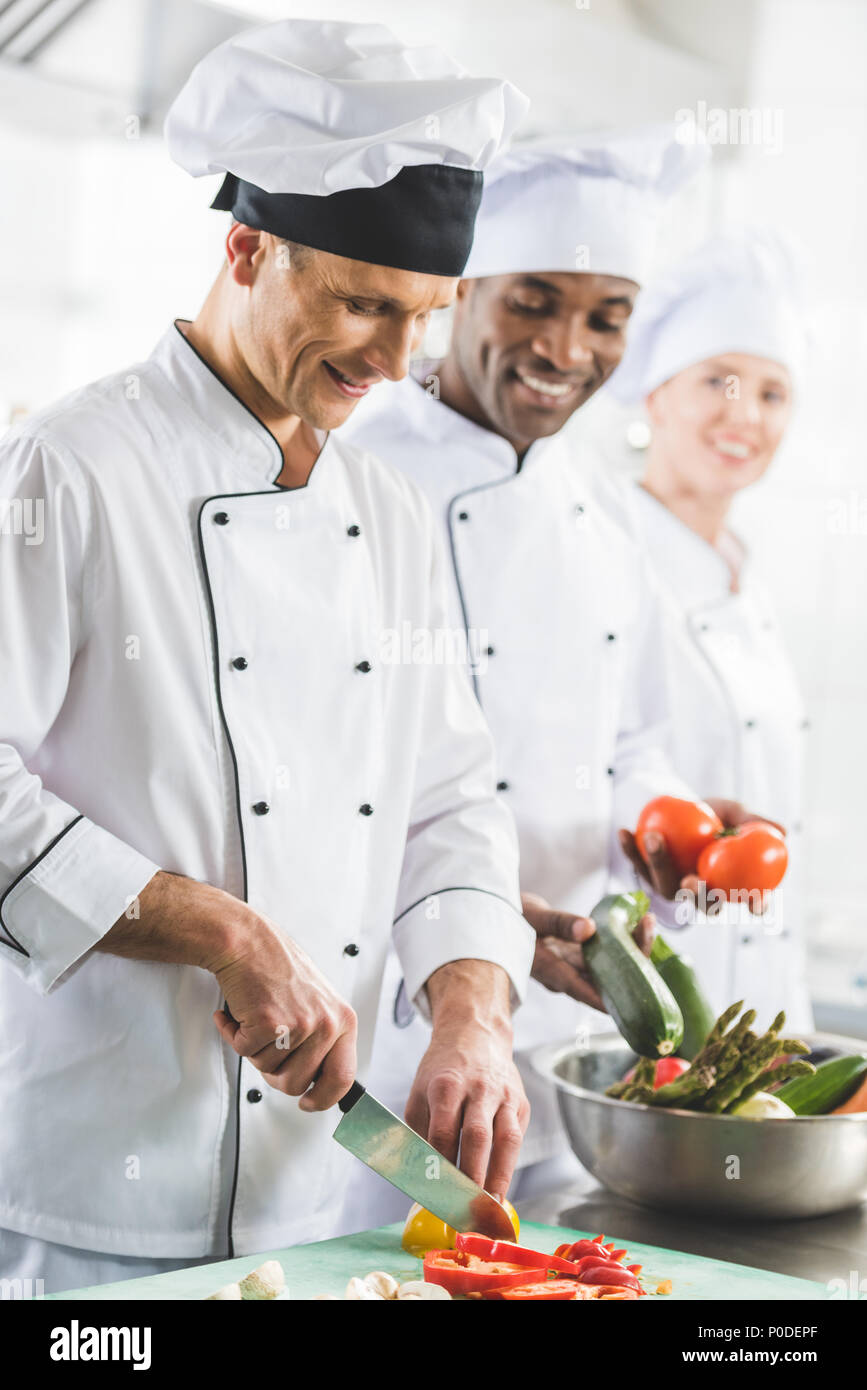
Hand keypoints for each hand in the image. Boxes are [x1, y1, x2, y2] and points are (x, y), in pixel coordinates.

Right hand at [212, 921, 357, 1109]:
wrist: (248, 942)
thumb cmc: (278, 970)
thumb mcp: (318, 1003)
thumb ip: (322, 1040)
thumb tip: (317, 1083)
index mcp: (344, 1020)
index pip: (344, 1077)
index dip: (324, 1098)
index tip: (310, 1104)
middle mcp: (327, 1023)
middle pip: (298, 1084)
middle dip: (275, 1073)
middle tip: (267, 1044)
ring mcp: (300, 1024)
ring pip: (269, 1071)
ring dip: (254, 1050)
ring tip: (257, 1018)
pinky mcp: (270, 1023)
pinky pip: (244, 1053)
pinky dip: (233, 1035)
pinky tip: (240, 1011)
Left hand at [404, 960, 528, 1199]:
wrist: (475, 1033)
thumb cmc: (442, 1070)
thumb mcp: (419, 1093)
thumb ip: (420, 1133)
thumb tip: (421, 1178)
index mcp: (446, 1084)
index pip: (443, 1132)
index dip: (441, 1167)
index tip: (436, 1196)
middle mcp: (478, 1088)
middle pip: (477, 1137)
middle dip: (473, 1177)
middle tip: (467, 1210)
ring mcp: (503, 1094)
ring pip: (506, 1139)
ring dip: (500, 1176)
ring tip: (491, 1207)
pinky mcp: (520, 1102)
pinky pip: (516, 1137)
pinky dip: (510, 1164)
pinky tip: (500, 1187)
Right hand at [522, 891, 653, 1009]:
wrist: (502, 917)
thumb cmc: (512, 917)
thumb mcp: (532, 917)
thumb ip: (559, 923)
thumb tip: (589, 929)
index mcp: (548, 970)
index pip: (580, 989)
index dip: (606, 998)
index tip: (631, 1004)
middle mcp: (564, 974)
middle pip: (601, 977)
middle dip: (630, 960)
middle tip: (646, 931)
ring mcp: (572, 966)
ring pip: (607, 966)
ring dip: (629, 947)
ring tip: (646, 921)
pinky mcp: (578, 956)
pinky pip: (604, 954)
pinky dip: (620, 940)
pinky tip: (635, 922)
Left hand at [619, 798, 785, 915]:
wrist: (682, 806)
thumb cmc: (716, 813)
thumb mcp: (734, 811)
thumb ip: (753, 821)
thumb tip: (781, 831)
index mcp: (730, 884)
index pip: (751, 900)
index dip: (756, 905)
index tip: (755, 901)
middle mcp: (702, 892)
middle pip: (704, 904)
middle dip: (697, 897)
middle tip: (692, 880)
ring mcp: (673, 887)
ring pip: (665, 886)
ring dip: (658, 863)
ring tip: (653, 837)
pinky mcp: (647, 875)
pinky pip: (637, 864)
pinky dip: (630, 848)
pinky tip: (623, 831)